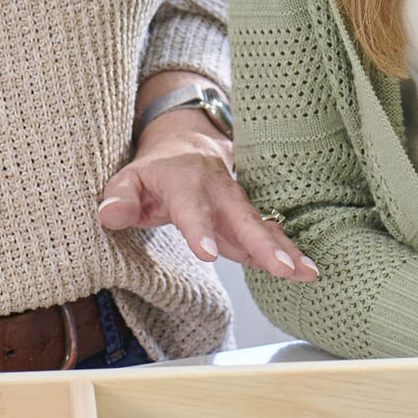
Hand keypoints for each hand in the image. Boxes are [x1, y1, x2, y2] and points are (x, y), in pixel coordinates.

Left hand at [97, 114, 317, 280]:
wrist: (187, 144)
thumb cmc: (154, 171)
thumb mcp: (127, 178)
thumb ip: (119, 197)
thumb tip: (109, 215)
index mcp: (184, 182)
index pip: (191, 207)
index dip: (199, 228)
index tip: (208, 253)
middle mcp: (217, 190)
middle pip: (241, 217)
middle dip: (263, 242)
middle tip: (282, 267)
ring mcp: (237, 203)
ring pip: (263, 225)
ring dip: (285, 248)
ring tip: (306, 272)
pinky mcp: (248, 217)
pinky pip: (269, 232)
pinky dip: (289, 251)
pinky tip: (308, 272)